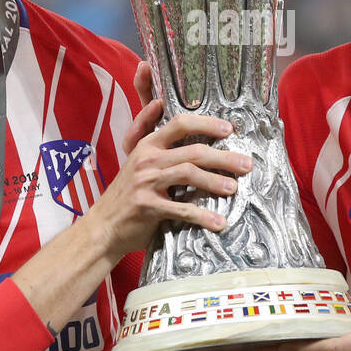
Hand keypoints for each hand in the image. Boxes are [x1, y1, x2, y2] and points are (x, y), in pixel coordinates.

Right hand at [85, 65, 250, 258]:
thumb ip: (162, 147)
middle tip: (246, 164)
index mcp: (148, 144)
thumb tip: (189, 132)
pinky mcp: (147, 206)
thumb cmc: (128, 194)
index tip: (229, 129)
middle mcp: (147, 158)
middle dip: (223, 157)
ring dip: (215, 181)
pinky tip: (218, 222)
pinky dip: (202, 216)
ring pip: (189, 174)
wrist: (104, 226)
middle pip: (192, 151)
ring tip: (234, 188)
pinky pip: (181, 209)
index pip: (180, 124)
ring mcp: (146, 181)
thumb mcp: (140, 164)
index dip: (206, 124)